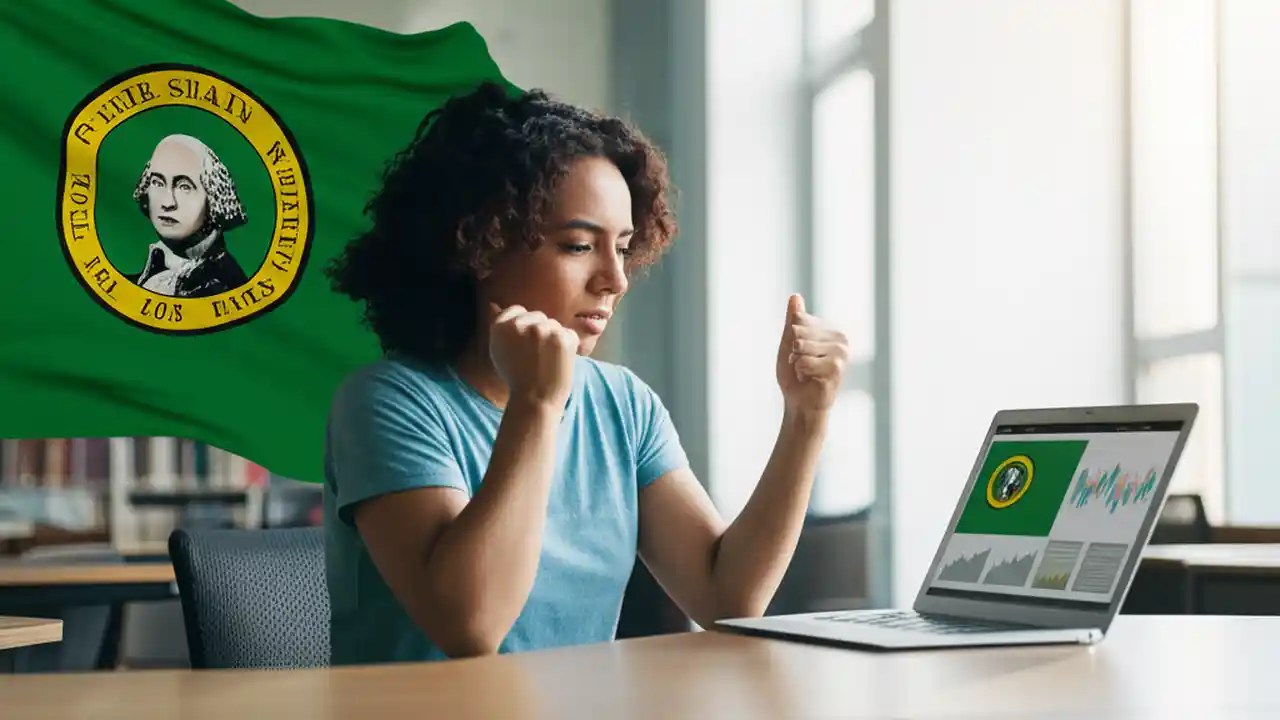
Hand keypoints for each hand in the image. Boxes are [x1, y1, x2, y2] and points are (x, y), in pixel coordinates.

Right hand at [489, 303, 578, 409]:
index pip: (516, 311)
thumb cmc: (516, 379)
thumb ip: (500, 328)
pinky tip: (559, 362)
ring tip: (547, 361)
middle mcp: (520, 323)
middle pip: (537, 316)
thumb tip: (494, 304)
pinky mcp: (562, 337)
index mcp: (500, 326)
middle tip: (537, 357)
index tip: (526, 344)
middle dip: (540, 332)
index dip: (524, 327)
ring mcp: (542, 329)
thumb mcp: (498, 351)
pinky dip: (568, 347)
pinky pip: (569, 334)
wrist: (534, 400)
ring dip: (554, 339)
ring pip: (554, 325)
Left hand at [775, 294, 848, 415]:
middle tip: (802, 366)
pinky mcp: (837, 367)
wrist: (800, 404)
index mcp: (830, 331)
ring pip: (802, 345)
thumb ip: (793, 321)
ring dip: (797, 362)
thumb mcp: (789, 344)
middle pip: (799, 331)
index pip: (799, 319)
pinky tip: (811, 379)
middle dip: (793, 351)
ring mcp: (841, 353)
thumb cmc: (795, 375)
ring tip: (807, 373)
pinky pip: (805, 361)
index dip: (790, 338)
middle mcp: (840, 339)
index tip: (798, 353)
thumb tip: (795, 296)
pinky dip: (801, 371)